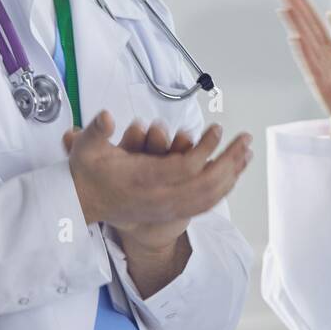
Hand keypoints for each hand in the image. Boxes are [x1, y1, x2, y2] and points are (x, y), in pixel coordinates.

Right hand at [66, 111, 251, 237]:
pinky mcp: (171, 213)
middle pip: (206, 183)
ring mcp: (167, 209)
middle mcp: (160, 198)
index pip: (184, 168)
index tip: (217, 129)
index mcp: (143, 180)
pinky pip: (204, 204)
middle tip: (245, 139)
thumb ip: (96, 131)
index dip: (205, 149)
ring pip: (209, 196)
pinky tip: (234, 174)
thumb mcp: (84, 149)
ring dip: (232, 174)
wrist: (83, 205)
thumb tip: (106, 117)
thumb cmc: (88, 173)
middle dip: (230, 160)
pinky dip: (223, 189)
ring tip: (247, 153)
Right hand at [276, 0, 330, 139]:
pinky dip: (304, 53)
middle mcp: (322, 58)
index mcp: (330, 51)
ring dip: (296, 25)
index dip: (305, 5)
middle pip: (308, 29)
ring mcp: (321, 71)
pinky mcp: (323, 86)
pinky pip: (312, 66)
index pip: (315, 23)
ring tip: (285, 8)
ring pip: (307, 43)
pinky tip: (296, 38)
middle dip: (296, 10)